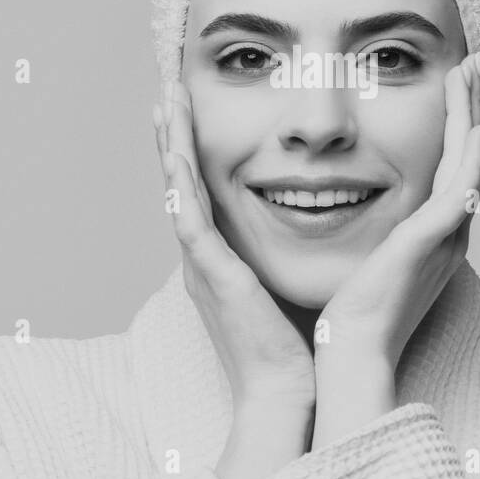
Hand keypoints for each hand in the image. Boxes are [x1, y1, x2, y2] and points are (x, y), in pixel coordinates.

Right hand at [153, 79, 315, 478]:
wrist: (282, 391)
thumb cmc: (291, 345)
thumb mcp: (281, 284)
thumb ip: (281, 253)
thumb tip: (312, 223)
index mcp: (217, 256)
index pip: (199, 188)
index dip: (190, 146)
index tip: (188, 107)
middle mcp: (202, 255)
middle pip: (180, 180)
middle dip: (173, 132)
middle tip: (167, 87)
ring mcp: (202, 263)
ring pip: (178, 190)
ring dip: (171, 142)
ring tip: (166, 100)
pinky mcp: (212, 275)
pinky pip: (190, 222)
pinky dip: (181, 186)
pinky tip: (176, 154)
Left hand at [311, 52, 479, 448]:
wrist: (353, 348)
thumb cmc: (352, 309)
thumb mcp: (369, 255)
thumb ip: (376, 227)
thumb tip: (350, 199)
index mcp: (436, 232)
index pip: (456, 164)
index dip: (459, 121)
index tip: (456, 83)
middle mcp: (451, 231)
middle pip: (470, 155)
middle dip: (472, 105)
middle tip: (475, 62)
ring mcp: (447, 236)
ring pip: (470, 162)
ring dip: (472, 113)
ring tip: (471, 73)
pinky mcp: (433, 241)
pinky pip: (462, 191)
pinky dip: (473, 160)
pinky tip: (478, 129)